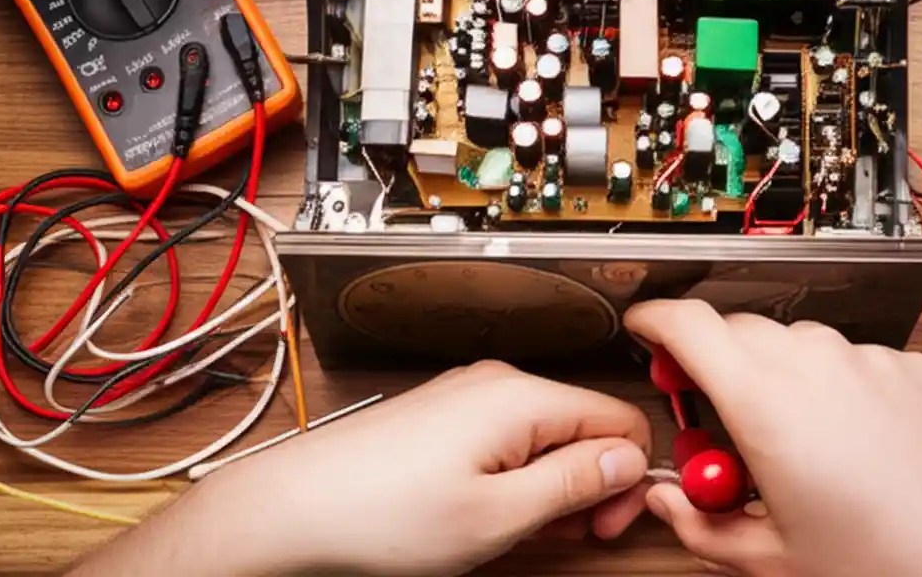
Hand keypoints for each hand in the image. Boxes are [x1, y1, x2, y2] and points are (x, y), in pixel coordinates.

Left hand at [69, 361, 651, 576]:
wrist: (290, 508)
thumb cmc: (380, 515)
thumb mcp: (497, 516)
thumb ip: (574, 483)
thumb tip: (631, 460)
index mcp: (522, 399)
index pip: (622, 422)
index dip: (628, 479)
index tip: (606, 524)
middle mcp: (499, 384)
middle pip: (586, 427)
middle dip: (589, 486)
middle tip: (565, 537)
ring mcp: (469, 397)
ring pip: (548, 437)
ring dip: (551, 487)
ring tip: (517, 531)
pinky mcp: (446, 416)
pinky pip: (509, 440)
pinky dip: (516, 478)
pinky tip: (489, 513)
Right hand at [627, 301, 921, 576]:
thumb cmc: (886, 566)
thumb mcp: (769, 557)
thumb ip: (700, 523)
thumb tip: (670, 501)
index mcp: (766, 402)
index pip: (687, 324)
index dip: (655, 319)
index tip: (646, 329)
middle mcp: (817, 364)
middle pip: (738, 330)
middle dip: (716, 362)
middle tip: (717, 416)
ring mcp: (871, 360)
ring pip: (799, 343)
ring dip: (779, 374)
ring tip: (795, 443)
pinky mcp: (915, 368)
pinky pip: (855, 358)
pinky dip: (837, 386)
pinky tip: (853, 443)